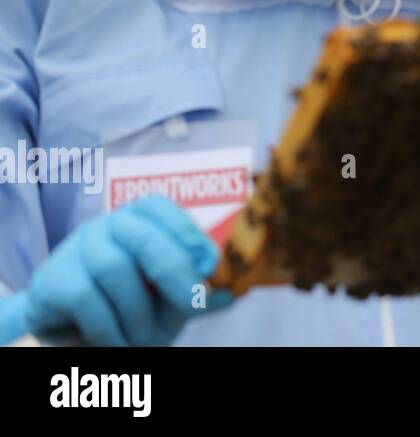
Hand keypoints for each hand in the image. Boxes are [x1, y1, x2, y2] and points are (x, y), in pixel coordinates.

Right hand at [2, 196, 232, 346]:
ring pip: (115, 268)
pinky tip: (117, 341)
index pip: (165, 210)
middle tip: (194, 305)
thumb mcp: (171, 298)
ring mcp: (78, 247)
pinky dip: (109, 328)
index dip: (190, 235)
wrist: (74, 331)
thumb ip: (198, 291)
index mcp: (143, 218)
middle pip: (145, 238)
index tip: (212, 265)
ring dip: (137, 311)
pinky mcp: (53, 279)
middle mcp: (110, 224)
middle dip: (175, 273)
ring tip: (144, 338)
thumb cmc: (133, 306)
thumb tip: (232, 293)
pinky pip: (87, 299)